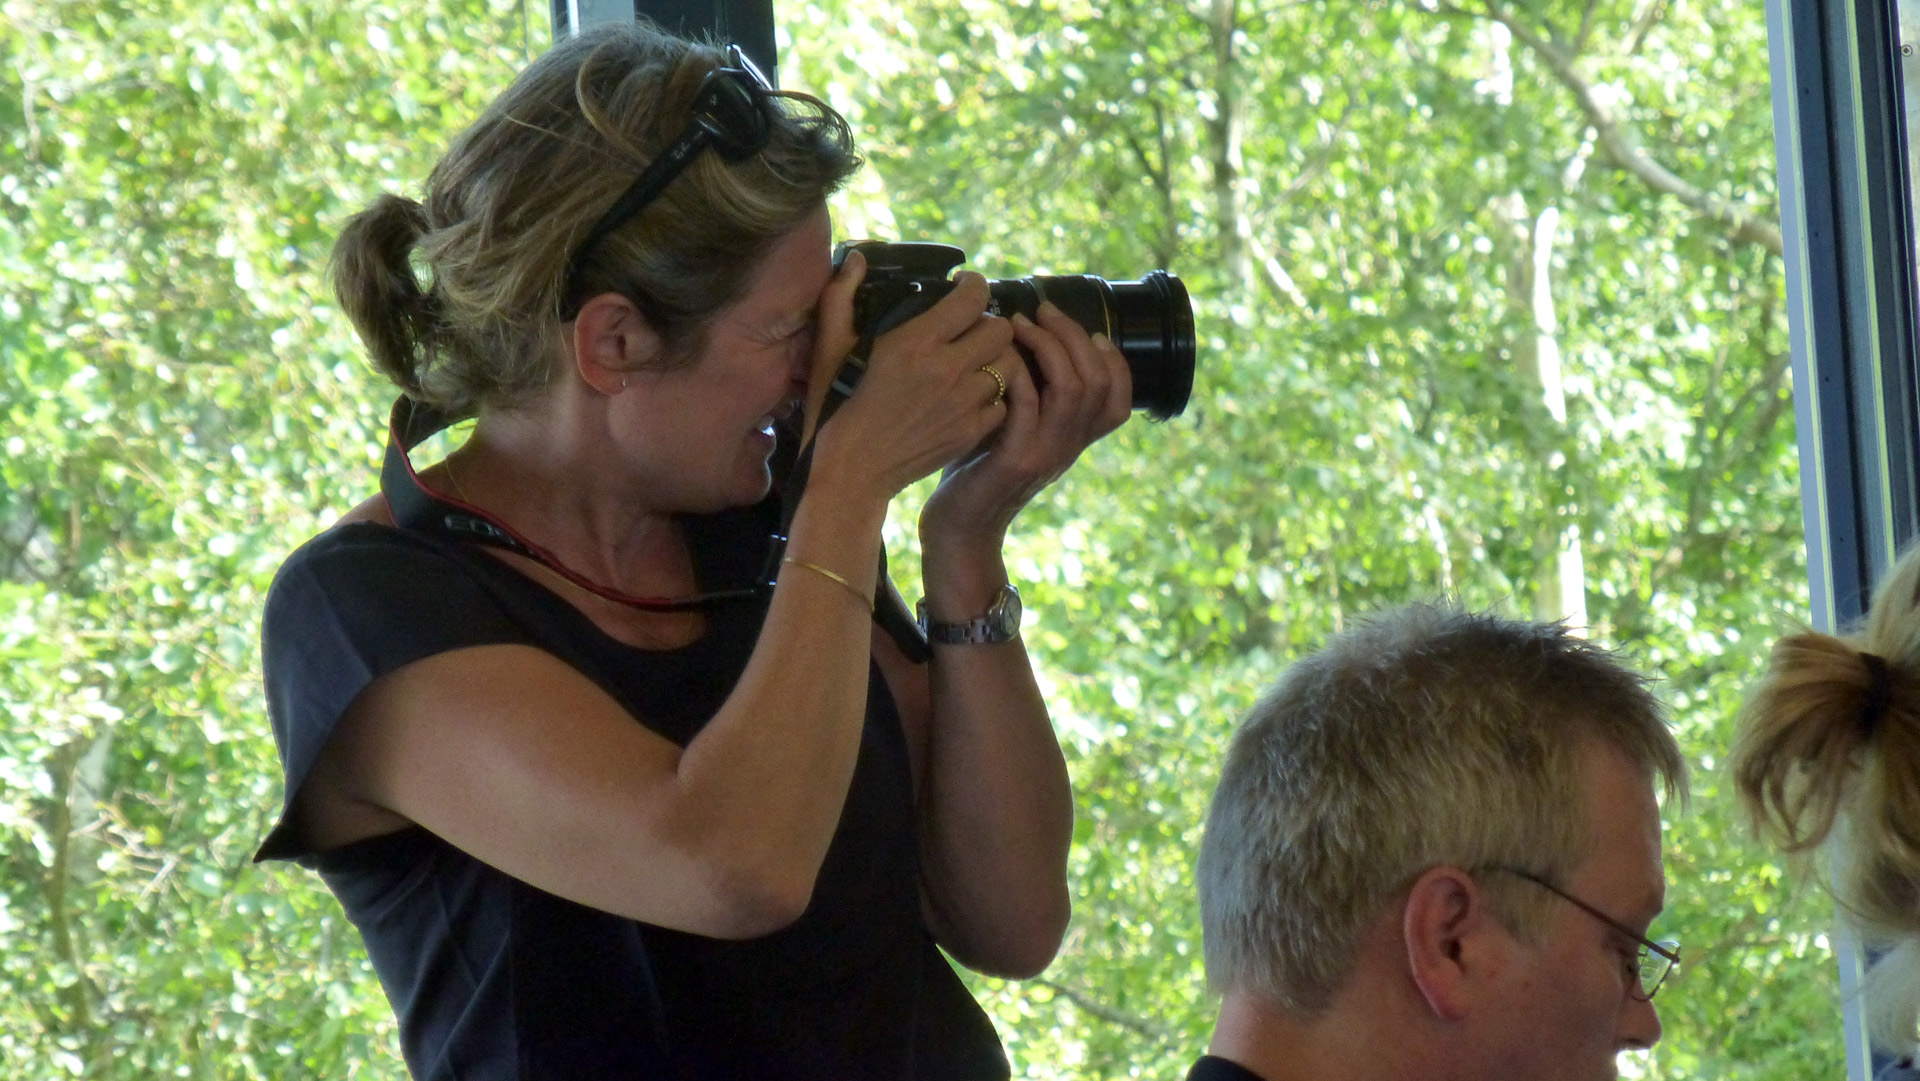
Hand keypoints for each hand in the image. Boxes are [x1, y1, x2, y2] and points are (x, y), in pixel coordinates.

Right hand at [803, 257, 1017, 502]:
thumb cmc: (835, 407)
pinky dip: (993, 398)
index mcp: (915, 342)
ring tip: (975, 364)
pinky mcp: (970, 433)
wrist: (850, 471)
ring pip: (1008, 366)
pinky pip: (1003, 404)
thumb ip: (841, 296)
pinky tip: (971, 398)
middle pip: (1001, 330)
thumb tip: (856, 258)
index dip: (974, 286)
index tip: (965, 288)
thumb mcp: (829, 347)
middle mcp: (947, 370)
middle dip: (989, 323)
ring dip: (995, 361)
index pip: (973, 298)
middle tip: (971, 329)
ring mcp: (963, 404)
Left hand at [919, 301, 1130, 564]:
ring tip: (1020, 322)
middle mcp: (1068, 447)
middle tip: (1042, 310)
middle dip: (1073, 335)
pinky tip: (1000, 355)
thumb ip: (1030, 394)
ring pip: (1072, 388)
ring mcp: (1046, 454)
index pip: (1120, 398)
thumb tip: (1024, 337)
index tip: (1086, 330)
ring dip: (1048, 346)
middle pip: (1098, 381)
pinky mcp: (1017, 460)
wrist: (959, 526)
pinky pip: (1029, 404)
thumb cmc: (978, 468)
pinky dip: (1018, 371)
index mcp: (1074, 440)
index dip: (1112, 358)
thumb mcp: (1015, 428)